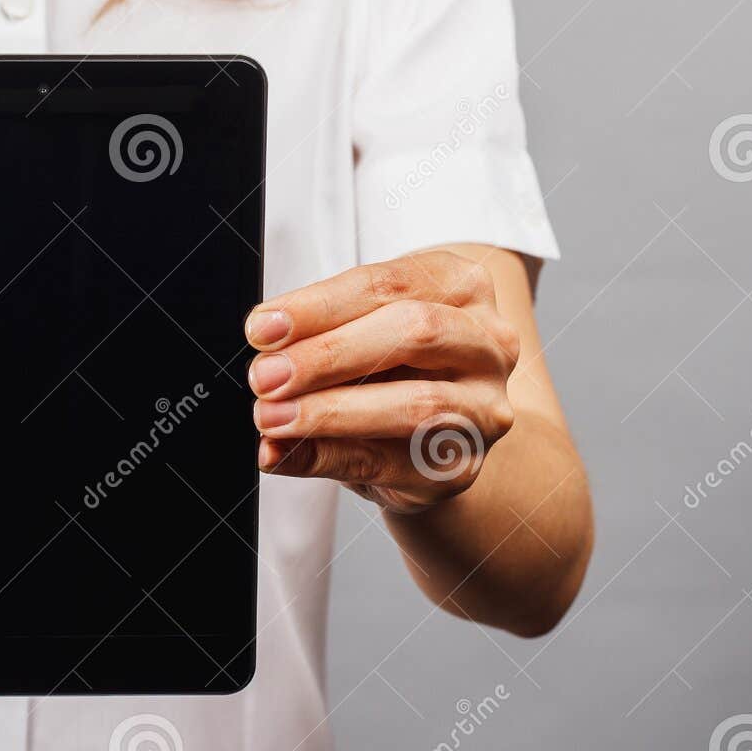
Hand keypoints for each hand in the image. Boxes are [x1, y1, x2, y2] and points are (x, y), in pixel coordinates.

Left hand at [245, 250, 520, 514]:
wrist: (434, 430)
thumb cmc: (394, 363)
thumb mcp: (361, 328)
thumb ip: (321, 331)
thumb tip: (265, 347)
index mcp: (462, 287)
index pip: (388, 285)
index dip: (319, 305)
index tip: (263, 327)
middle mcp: (488, 343)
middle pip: (414, 333)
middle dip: (328, 355)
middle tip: (267, 375)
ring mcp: (483, 408)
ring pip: (416, 404)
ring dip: (329, 412)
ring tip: (271, 416)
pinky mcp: (460, 465)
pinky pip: (390, 461)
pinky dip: (325, 457)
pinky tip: (282, 451)